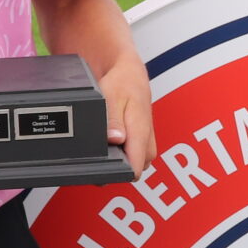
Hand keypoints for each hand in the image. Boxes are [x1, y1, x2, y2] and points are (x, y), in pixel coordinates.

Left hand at [98, 55, 155, 176]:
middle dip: (115, 166)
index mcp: (141, 132)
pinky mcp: (144, 143)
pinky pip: (134, 157)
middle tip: (99, 149)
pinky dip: (122, 153)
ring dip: (119, 159)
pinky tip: (111, 141)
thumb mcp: (110, 97)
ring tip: (105, 140)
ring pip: (134, 165)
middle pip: (132, 170)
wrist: (130, 75)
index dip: (117, 172)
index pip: (135, 169)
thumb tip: (115, 139)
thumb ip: (113, 120)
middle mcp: (148, 141)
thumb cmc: (121, 84)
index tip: (102, 167)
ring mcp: (147, 144)